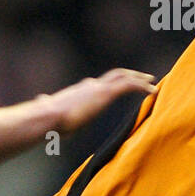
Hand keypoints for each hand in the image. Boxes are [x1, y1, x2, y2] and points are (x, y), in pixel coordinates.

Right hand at [35, 68, 157, 133]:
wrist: (47, 117)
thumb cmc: (46, 120)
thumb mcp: (50, 112)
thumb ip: (48, 104)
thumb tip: (40, 99)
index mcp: (79, 91)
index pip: (97, 84)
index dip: (111, 83)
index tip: (121, 85)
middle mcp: (90, 86)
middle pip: (114, 75)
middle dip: (130, 75)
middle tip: (144, 78)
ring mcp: (98, 88)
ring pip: (124, 77)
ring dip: (140, 79)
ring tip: (153, 84)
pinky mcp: (105, 93)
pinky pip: (129, 85)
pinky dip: (142, 86)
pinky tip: (154, 91)